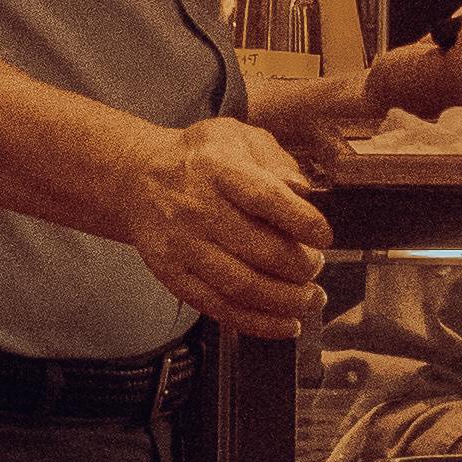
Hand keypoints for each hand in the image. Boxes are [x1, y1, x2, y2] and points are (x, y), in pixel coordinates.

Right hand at [126, 110, 331, 331]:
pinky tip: (287, 324)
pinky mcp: (173, 276)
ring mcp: (182, 246)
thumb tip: (303, 191)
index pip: (264, 197)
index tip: (324, 236)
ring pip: (242, 286)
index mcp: (217, 167)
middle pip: (259, 249)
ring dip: (286, 300)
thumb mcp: (238, 137)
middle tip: (315, 266)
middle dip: (300, 266)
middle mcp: (196, 207)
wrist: (138, 179)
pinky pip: (220, 308)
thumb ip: (275, 160)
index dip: (301, 220)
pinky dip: (259, 323)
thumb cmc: (200, 158)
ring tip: (310, 298)